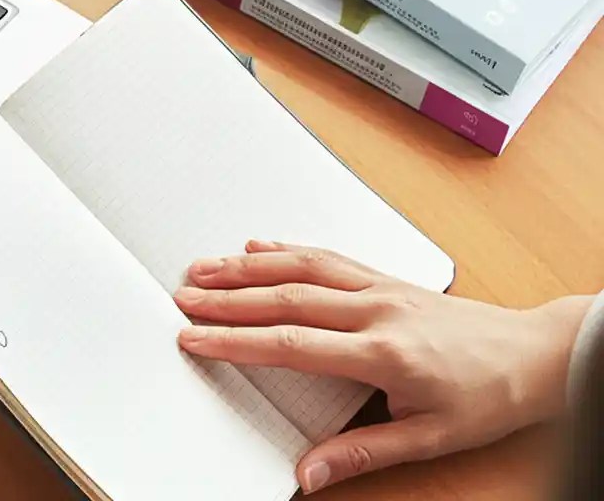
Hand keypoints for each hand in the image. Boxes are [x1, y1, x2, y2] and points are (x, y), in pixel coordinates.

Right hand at [174, 240, 592, 494]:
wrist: (536, 354)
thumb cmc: (489, 396)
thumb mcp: (430, 439)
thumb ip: (364, 452)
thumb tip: (310, 473)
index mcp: (383, 352)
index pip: (292, 344)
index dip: (236, 340)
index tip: (196, 338)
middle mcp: (376, 310)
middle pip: (286, 297)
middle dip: (227, 297)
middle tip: (183, 297)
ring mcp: (380, 287)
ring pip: (301, 267)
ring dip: (247, 266)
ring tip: (203, 267)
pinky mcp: (386, 277)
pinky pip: (328, 255)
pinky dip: (287, 248)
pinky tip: (258, 246)